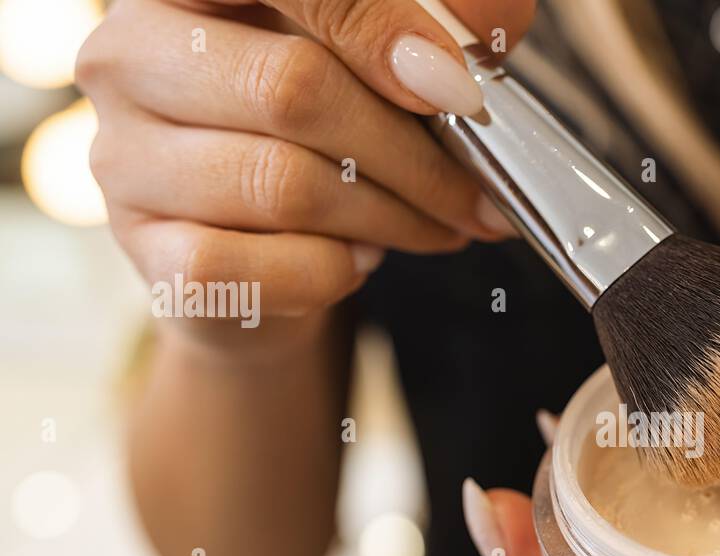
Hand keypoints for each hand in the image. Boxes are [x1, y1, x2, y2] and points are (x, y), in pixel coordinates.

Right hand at [77, 0, 533, 351]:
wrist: (261, 266)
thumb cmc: (325, 138)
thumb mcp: (379, 59)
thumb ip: (437, 18)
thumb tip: (499, 17)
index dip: (375, 25)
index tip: (458, 90)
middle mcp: (130, 55)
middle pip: (292, 90)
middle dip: (414, 155)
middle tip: (480, 195)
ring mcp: (125, 159)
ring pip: (285, 185)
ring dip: (393, 218)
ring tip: (438, 226)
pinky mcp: (150, 254)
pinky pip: (269, 267)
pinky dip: (336, 272)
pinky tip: (357, 258)